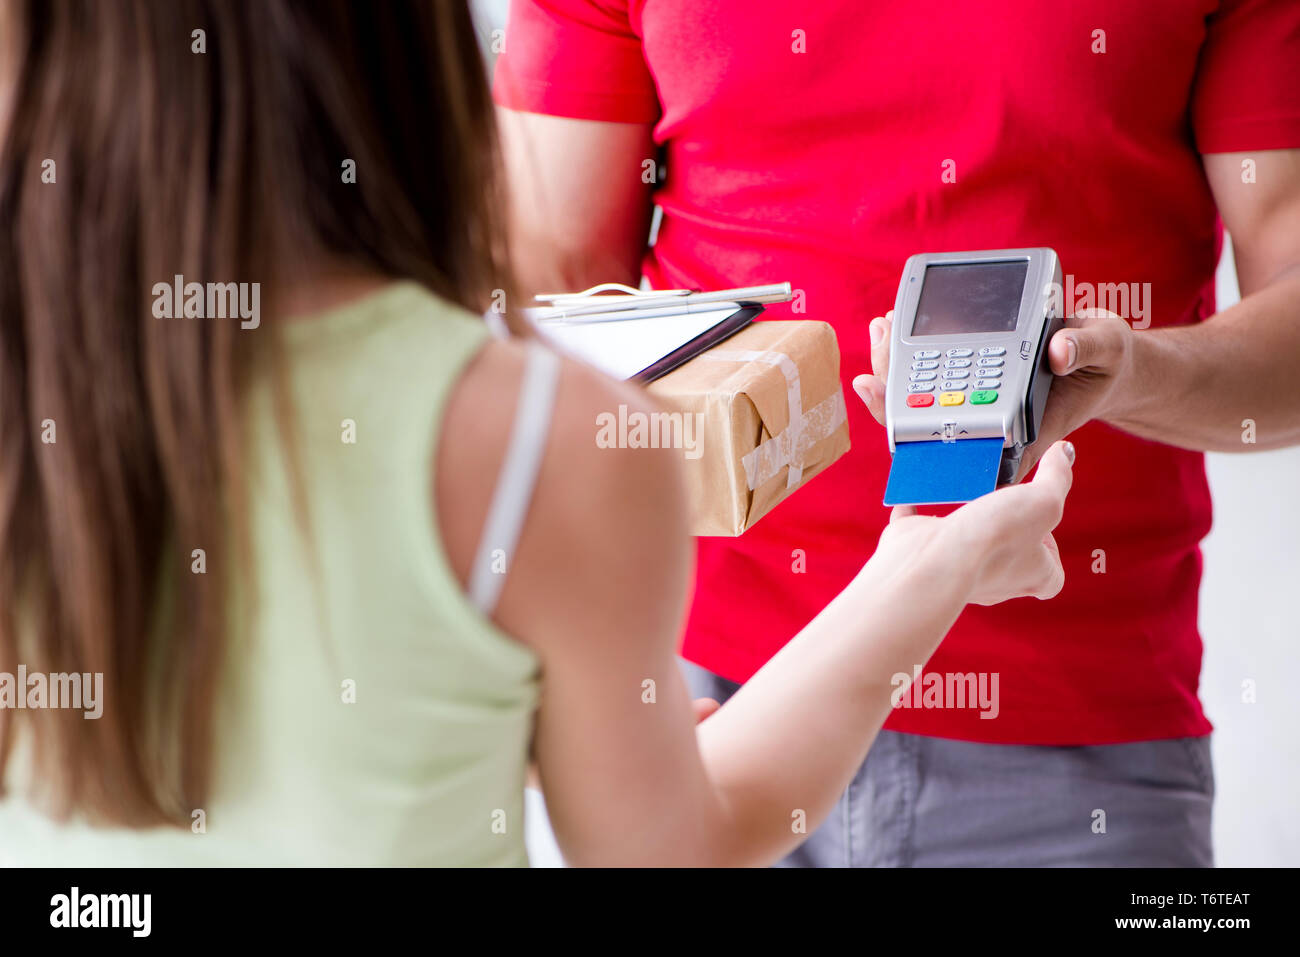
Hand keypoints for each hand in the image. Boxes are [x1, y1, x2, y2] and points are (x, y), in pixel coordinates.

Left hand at [852, 309, 1133, 480]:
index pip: (971, 447)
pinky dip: (909, 353)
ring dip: (895, 369)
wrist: (1102, 358)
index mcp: (1021, 425)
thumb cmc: (1105, 360)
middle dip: (896, 397)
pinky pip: (930, 372)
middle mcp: (991, 417)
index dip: (933, 443)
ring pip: (923, 397)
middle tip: (876, 363)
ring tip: (879, 331)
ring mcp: (978, 398)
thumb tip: (1058, 351)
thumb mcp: (1106, 348)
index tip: (903, 425)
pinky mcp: (971, 378)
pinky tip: (892, 327)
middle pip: (932, 421)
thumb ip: (1085, 349)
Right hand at [873, 439, 1074, 604]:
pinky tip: (923, 487)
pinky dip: (917, 508)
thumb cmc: (992, 542)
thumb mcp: (1043, 501)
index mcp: (1032, 575)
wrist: (932, 560)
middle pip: (1008, 557)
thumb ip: (1056, 477)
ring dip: (968, 520)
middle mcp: (995, 578)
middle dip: (1007, 531)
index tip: (1044, 524)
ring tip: (971, 490)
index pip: (1051, 572)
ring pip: (966, 544)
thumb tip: (1065, 453)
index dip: (1050, 549)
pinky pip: (919, 526)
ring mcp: (956, 567)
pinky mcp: (922, 548)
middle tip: (1007, 501)